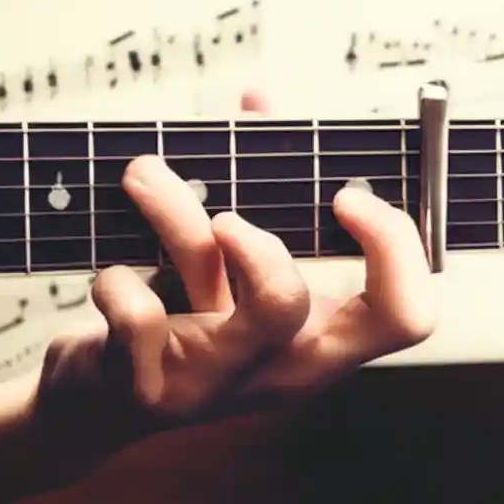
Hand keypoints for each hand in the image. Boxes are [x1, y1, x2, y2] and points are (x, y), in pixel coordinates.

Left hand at [29, 120, 437, 467]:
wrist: (95, 405)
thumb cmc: (176, 315)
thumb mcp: (224, 259)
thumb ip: (252, 177)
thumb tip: (259, 98)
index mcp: (318, 338)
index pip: (408, 316)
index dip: (398, 247)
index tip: (346, 197)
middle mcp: (284, 368)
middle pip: (340, 319)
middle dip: (280, 243)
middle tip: (235, 215)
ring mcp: (222, 387)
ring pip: (240, 298)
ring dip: (183, 215)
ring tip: (144, 176)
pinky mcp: (152, 390)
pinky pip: (144, 319)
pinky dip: (119, 278)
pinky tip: (113, 274)